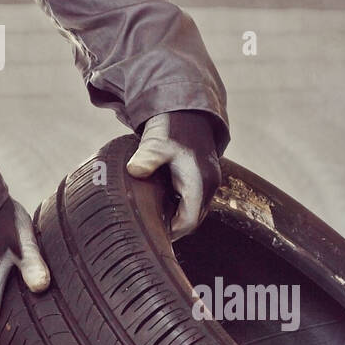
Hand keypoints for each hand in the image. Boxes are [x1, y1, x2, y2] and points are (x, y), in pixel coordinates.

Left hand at [126, 110, 221, 240]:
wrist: (186, 110)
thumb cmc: (172, 128)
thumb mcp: (156, 143)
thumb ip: (146, 158)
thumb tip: (134, 171)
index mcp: (200, 182)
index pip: (189, 221)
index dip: (171, 232)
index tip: (152, 234)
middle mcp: (209, 185)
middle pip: (193, 219)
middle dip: (172, 226)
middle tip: (148, 230)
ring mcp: (209, 181)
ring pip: (193, 210)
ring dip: (175, 215)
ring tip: (151, 218)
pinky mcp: (204, 177)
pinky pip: (192, 200)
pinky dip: (177, 204)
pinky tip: (158, 201)